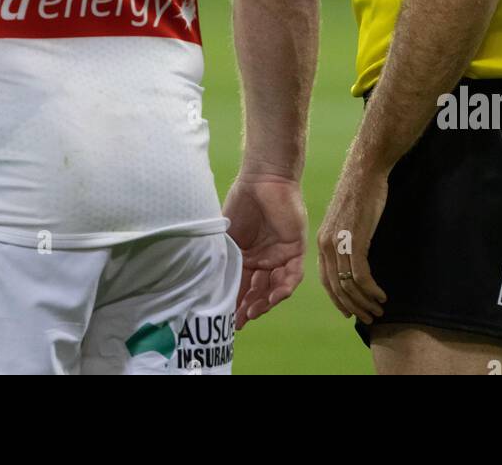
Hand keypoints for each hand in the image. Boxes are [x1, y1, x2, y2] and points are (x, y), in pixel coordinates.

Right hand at [222, 172, 305, 328]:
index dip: (235, 303)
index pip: (242, 286)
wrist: (262, 179)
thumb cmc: (240, 202)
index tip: (227, 320)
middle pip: (259, 291)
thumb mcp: (226, 235)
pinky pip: (292, 275)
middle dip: (249, 308)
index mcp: (247, 257)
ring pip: (275, 287)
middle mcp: (264, 260)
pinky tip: (272, 298)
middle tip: (240, 321)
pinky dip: (283, 288)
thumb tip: (205, 284)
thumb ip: (222, 257)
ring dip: (265, 302)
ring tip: (253, 313)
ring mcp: (280, 255)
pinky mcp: (295, 249)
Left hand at [317, 163, 387, 324]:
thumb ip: (346, 242)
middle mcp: (326, 244)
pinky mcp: (354, 241)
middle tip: (369, 318)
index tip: (350, 312)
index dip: (338, 300)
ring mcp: (339, 243)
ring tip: (378, 310)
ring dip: (364, 302)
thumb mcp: (346, 222)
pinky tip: (382, 295)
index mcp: (322, 241)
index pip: (325, 280)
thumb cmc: (360, 193)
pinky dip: (371, 290)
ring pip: (349, 286)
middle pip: (336, 288)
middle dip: (353, 307)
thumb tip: (355, 262)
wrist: (365, 171)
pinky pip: (361, 276)